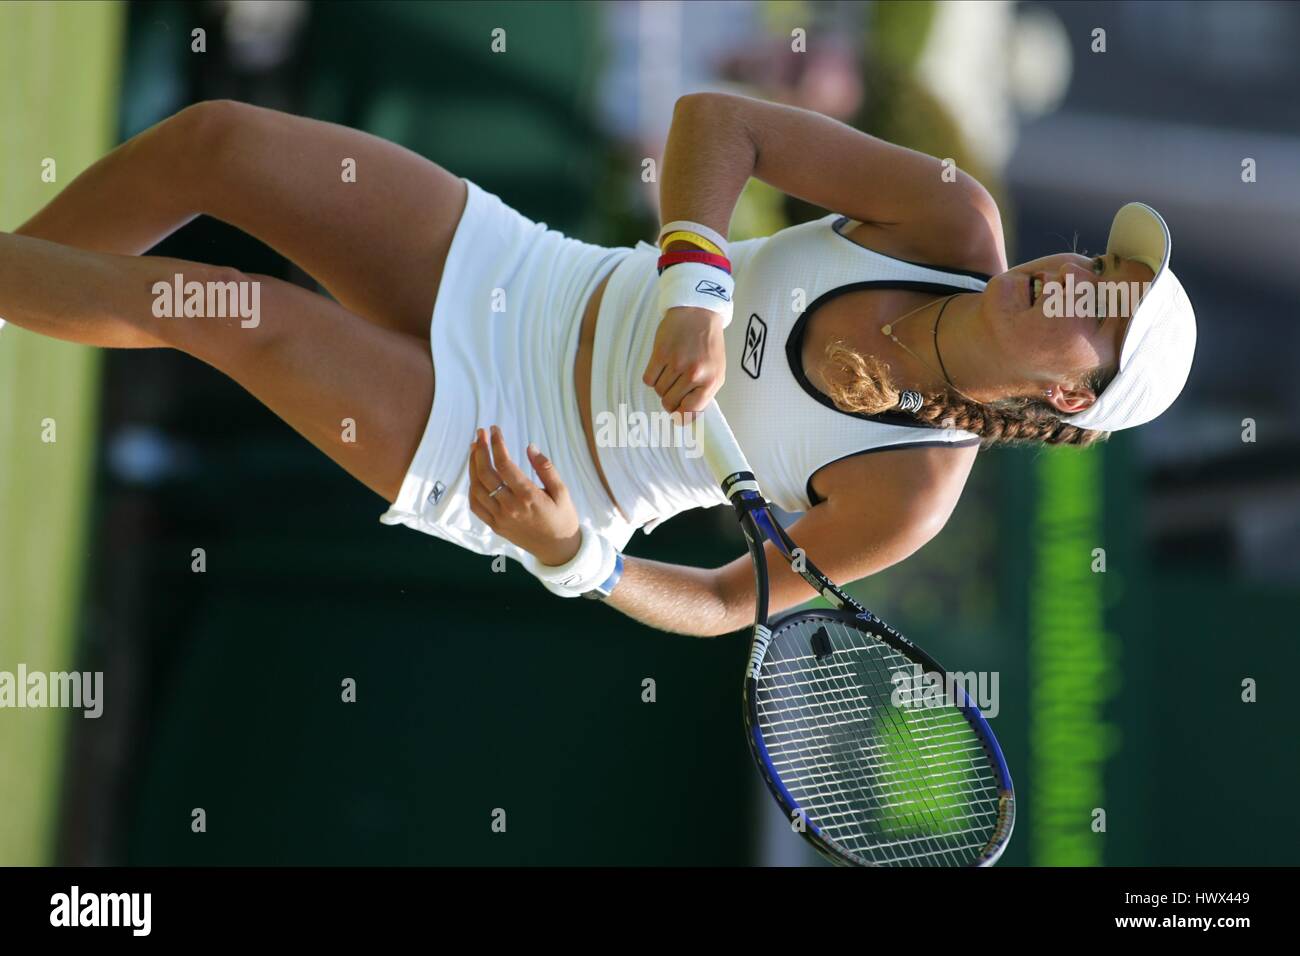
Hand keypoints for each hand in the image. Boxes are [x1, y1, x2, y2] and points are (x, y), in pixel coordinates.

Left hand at [468, 425, 581, 566]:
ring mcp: (500, 518)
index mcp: (528, 496)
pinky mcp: (495, 526)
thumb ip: (546, 468)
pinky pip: (476, 505)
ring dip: (473, 466)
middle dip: (480, 450)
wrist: (558, 549)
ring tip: (475, 449)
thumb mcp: (562, 491)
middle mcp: (510, 507)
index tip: (494, 429)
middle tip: (480, 434)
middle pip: (485, 474)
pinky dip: (472, 487)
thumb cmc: (563, 517)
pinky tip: (475, 474)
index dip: (497, 444)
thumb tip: (530, 447)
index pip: (504, 464)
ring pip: (476, 488)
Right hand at [641, 306, 726, 419]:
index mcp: (712, 380)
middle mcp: (695, 374)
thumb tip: (687, 417)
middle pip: (670, 403)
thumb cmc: (708, 344)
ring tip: (670, 371)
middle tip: (674, 387)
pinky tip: (660, 366)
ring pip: (659, 391)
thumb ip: (704, 394)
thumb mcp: (716, 370)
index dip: (681, 416)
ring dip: (661, 386)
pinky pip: (648, 380)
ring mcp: (677, 364)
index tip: (677, 415)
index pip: (691, 411)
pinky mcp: (661, 354)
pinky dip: (652, 377)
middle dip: (669, 399)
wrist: (698, 313)